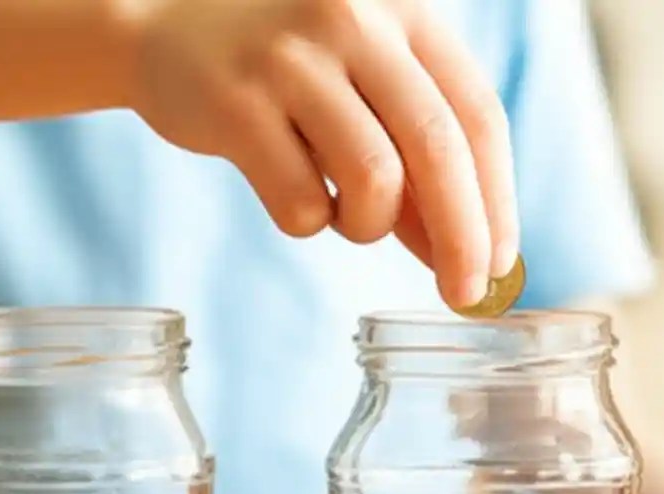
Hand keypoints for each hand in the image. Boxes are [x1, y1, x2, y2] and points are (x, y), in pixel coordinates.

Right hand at [131, 0, 518, 306]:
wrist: (162, 19)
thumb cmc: (287, 66)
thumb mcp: (366, 85)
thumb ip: (417, 159)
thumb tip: (471, 259)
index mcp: (406, 12)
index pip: (479, 117)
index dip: (498, 200)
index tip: (502, 263)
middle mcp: (355, 21)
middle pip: (438, 149)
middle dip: (462, 238)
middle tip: (465, 295)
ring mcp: (291, 58)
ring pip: (373, 181)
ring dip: (369, 226)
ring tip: (345, 215)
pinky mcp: (234, 101)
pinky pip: (300, 203)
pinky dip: (309, 223)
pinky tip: (296, 194)